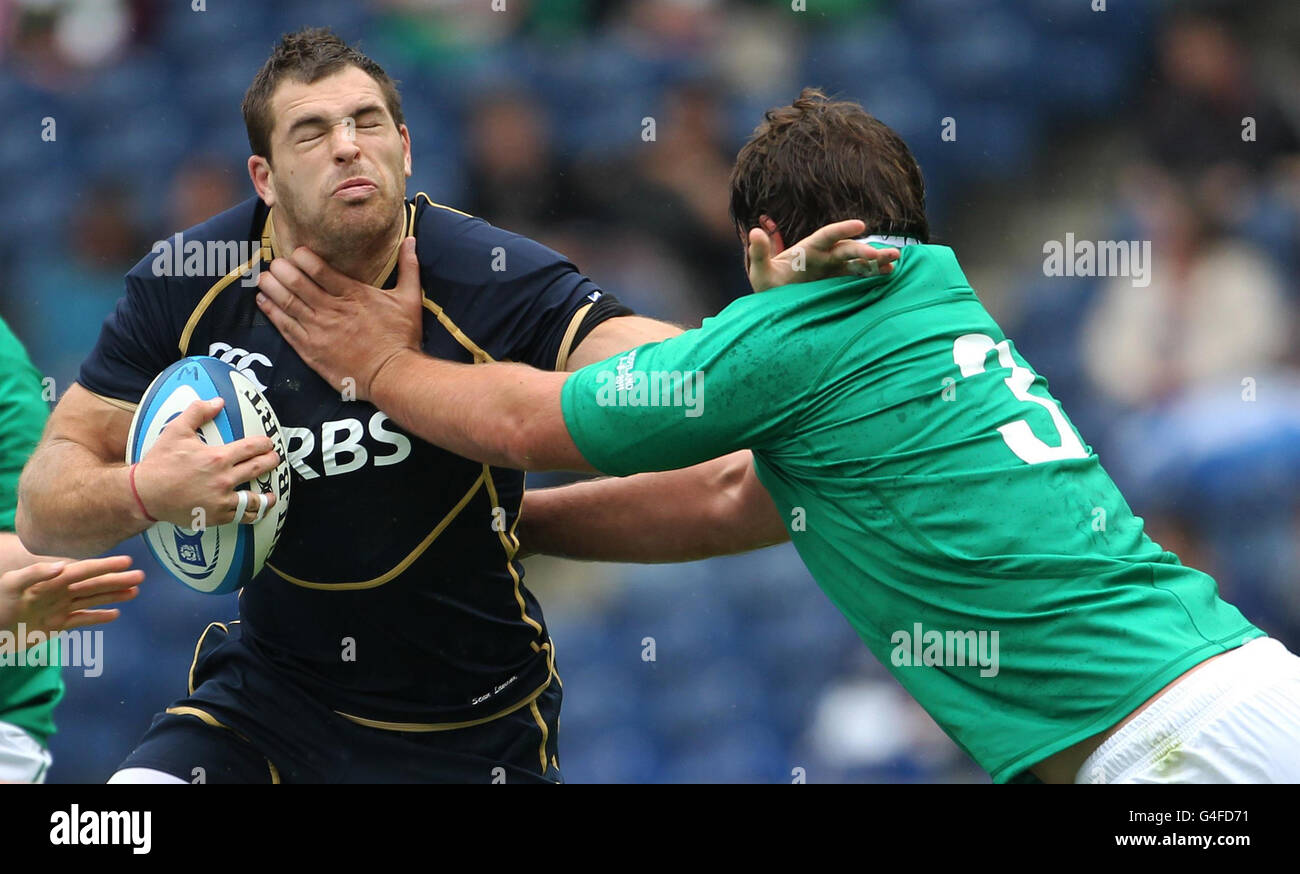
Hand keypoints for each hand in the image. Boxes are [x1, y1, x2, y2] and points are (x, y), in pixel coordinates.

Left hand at [0, 555, 142, 633]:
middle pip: (93, 585)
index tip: (126, 561)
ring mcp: (59, 609)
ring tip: (135, 592)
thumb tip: (62, 566)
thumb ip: (34, 573)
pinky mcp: (56, 625)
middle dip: (117, 580)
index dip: (104, 566)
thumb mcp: (11, 584)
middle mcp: (60, 592)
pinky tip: (115, 614)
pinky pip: (82, 620)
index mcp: (51, 580)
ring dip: (113, 596)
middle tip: (141, 576)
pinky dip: (98, 617)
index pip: (83, 570)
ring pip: (92, 600)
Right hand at [132, 398, 279, 527]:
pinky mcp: (216, 516)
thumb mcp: (176, 431)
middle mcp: (224, 479)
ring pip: (254, 499)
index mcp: (217, 457)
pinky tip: (255, 511)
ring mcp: (221, 500)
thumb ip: (197, 412)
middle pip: (258, 468)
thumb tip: (217, 402)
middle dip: (271, 462)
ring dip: (267, 496)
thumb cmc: (160, 463)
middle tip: (274, 460)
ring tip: (271, 495)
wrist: (144, 494)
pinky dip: (251, 514)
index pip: (252, 448)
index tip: (268, 443)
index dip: (264, 444)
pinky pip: (241, 516)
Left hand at [255, 237, 423, 401]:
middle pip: (296, 283)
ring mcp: (318, 331)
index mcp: (353, 294)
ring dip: (271, 288)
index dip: (302, 257)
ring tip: (263, 278)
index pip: (318, 269)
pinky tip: (263, 301)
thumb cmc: (402, 337)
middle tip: (275, 263)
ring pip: (286, 303)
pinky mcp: (311, 350)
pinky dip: (271, 312)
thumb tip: (411, 241)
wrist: (394, 375)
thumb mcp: (410, 299)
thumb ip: (408, 268)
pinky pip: (285, 327)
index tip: (296, 251)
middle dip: (281, 269)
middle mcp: (331, 310)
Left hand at [746, 219, 898, 292]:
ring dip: (877, 261)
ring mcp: (834, 270)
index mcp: (808, 249)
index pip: (828, 236)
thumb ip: (759, 253)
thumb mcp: (760, 273)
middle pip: (849, 249)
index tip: (860, 226)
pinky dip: (873, 275)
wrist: (775, 308)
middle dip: (866, 251)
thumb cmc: (767, 289)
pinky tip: (889, 275)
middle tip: (884, 254)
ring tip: (895, 262)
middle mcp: (825, 257)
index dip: (843, 229)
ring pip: (859, 262)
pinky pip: (859, 277)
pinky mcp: (839, 284)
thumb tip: (753, 230)